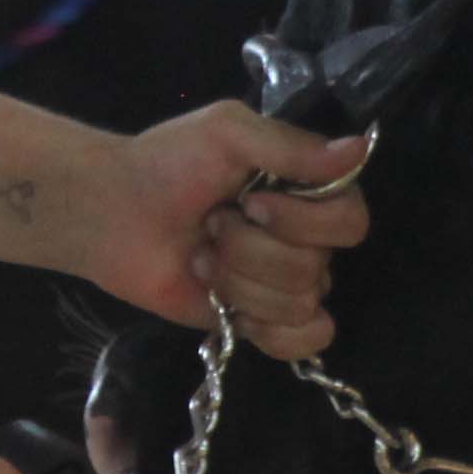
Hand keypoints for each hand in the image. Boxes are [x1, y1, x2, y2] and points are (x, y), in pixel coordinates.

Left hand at [97, 103, 372, 361]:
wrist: (111, 212)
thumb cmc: (168, 163)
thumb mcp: (228, 132)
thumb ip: (292, 146)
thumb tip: (361, 149)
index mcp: (305, 191)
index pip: (350, 220)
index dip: (306, 221)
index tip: (253, 203)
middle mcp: (303, 239)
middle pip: (318, 268)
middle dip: (252, 250)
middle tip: (211, 226)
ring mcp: (280, 283)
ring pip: (298, 303)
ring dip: (239, 280)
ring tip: (202, 258)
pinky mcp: (256, 321)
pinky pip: (302, 341)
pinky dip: (271, 330)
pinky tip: (234, 311)